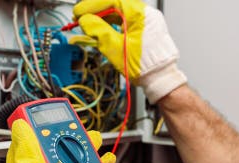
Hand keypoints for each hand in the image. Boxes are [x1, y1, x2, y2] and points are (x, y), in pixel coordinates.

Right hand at [70, 0, 186, 103]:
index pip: (113, 1)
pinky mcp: (142, 27)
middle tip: (79, 17)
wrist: (160, 77)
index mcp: (141, 15)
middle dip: (95, 9)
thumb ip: (99, 32)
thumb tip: (85, 20)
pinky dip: (110, 21)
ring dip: (101, 15)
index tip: (78, 13)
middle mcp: (145, 13)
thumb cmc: (144, 66)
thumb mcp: (116, 49)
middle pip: (115, 3)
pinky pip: (123, 18)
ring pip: (119, 10)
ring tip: (87, 23)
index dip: (92, 5)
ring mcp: (144, 19)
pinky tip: (100, 27)